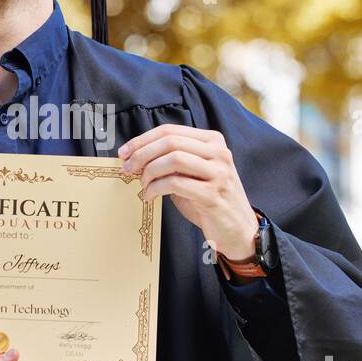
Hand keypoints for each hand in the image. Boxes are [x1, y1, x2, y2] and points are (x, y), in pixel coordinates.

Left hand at [118, 125, 258, 261]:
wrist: (237, 229)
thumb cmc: (210, 199)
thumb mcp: (194, 173)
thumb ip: (173, 160)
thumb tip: (137, 155)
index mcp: (213, 141)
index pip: (170, 130)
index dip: (142, 139)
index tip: (124, 152)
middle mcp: (218, 153)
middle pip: (170, 141)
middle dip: (142, 154)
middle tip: (127, 168)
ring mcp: (218, 173)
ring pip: (173, 159)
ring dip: (149, 171)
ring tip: (142, 184)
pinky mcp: (212, 195)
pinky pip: (175, 183)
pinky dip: (156, 188)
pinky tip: (149, 196)